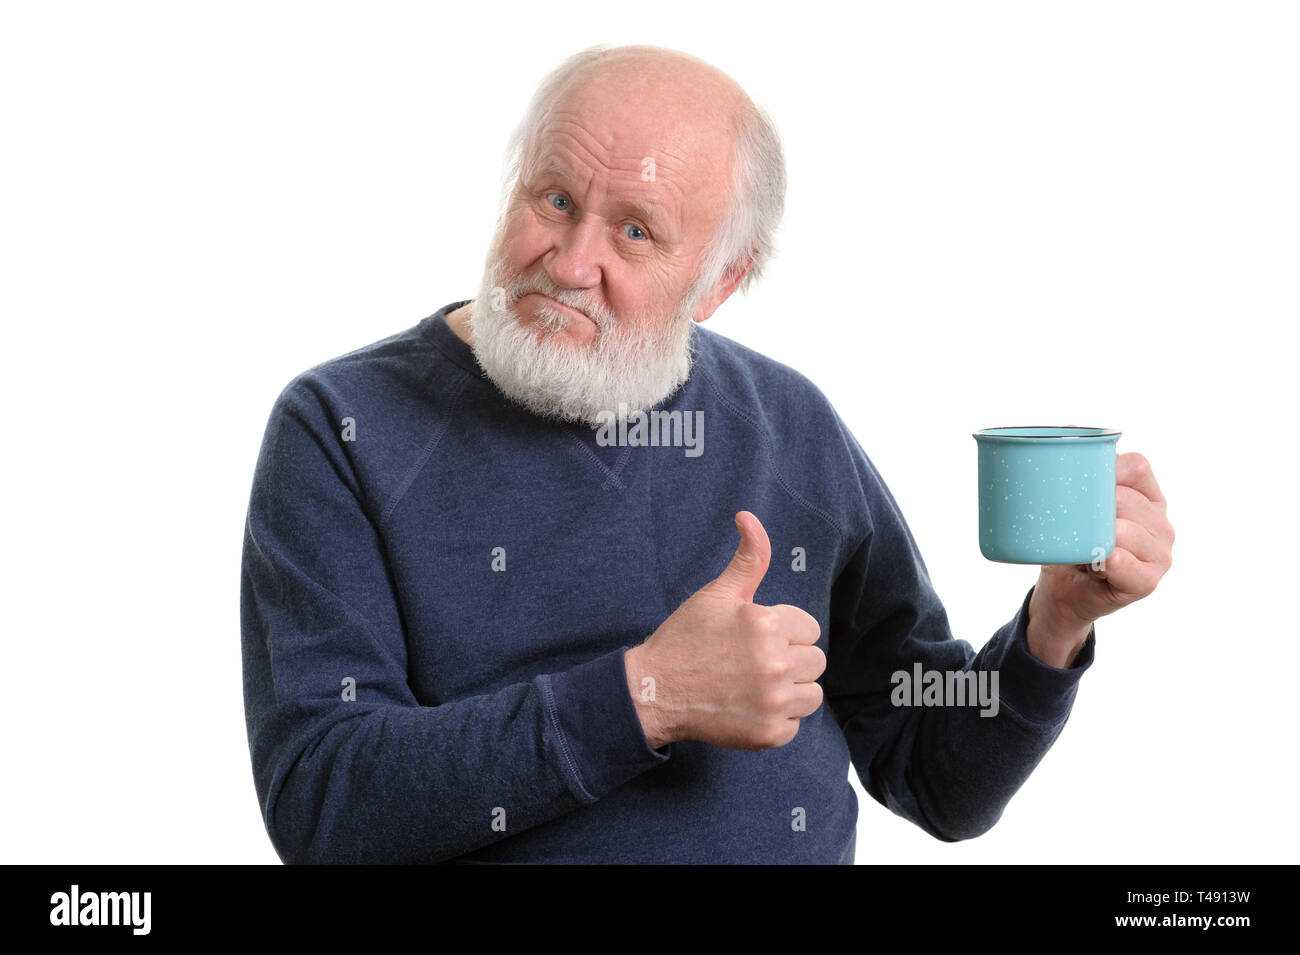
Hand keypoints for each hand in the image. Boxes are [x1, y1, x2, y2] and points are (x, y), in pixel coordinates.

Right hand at [623, 511, 826, 750]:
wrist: (654, 691)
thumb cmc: (685, 640)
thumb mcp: (716, 594)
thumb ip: (748, 560)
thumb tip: (749, 517)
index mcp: (766, 624)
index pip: (809, 628)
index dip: (785, 631)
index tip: (757, 638)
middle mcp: (775, 663)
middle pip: (815, 662)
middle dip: (790, 660)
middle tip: (754, 663)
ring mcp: (772, 702)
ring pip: (811, 695)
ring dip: (790, 692)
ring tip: (756, 686)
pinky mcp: (768, 734)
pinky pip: (794, 727)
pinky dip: (776, 721)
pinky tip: (749, 708)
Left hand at [1028, 451, 1174, 665]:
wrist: (1064, 591)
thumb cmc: (1069, 541)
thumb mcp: (1071, 504)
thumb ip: (1072, 471)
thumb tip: (1061, 431)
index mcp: (1148, 496)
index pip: (1137, 466)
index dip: (1106, 469)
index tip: (1075, 480)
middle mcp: (1161, 522)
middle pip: (1127, 499)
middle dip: (1093, 506)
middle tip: (1069, 519)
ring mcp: (1160, 553)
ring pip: (1125, 530)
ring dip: (1096, 536)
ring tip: (1081, 545)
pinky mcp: (1149, 581)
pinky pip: (1129, 565)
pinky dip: (1113, 562)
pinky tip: (1103, 559)